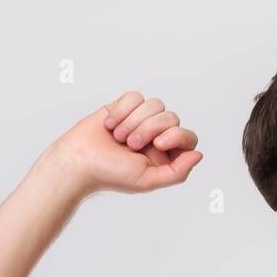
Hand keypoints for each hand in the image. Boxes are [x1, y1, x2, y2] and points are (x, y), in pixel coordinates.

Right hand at [49, 91, 202, 194]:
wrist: (78, 161)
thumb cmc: (111, 174)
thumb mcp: (148, 180)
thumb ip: (177, 172)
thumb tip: (198, 154)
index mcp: (165, 155)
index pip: (188, 136)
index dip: (177, 136)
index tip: (158, 145)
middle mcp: (155, 136)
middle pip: (171, 117)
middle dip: (150, 129)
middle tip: (130, 144)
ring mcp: (139, 120)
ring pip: (155, 104)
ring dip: (134, 120)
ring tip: (118, 136)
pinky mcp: (123, 107)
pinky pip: (135, 97)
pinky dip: (122, 110)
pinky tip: (110, 125)